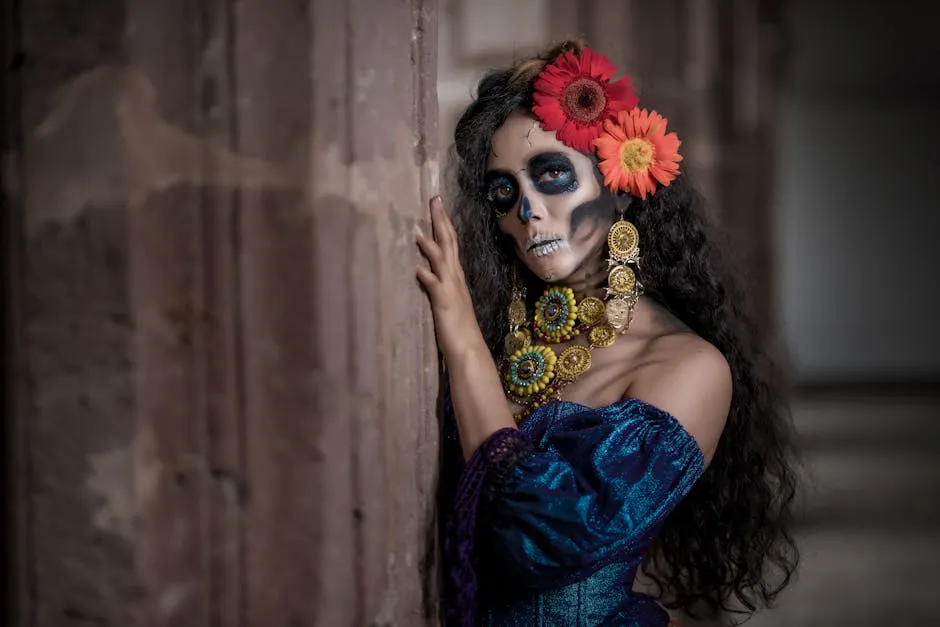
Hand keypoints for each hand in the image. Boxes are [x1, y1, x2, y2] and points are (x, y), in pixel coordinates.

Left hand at [416, 196, 485, 360]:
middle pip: (449, 244)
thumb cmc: (458, 328)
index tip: (438, 205)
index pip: (451, 244)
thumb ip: (439, 285)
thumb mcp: (448, 301)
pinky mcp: (444, 303)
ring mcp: (451, 290)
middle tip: (434, 200)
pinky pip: (435, 286)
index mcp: (456, 277)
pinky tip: (418, 268)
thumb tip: (425, 271)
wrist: (468, 350)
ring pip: (442, 261)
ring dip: (431, 245)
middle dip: (441, 221)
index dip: (445, 223)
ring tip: (418, 230)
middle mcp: (455, 279)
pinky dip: (427, 276)